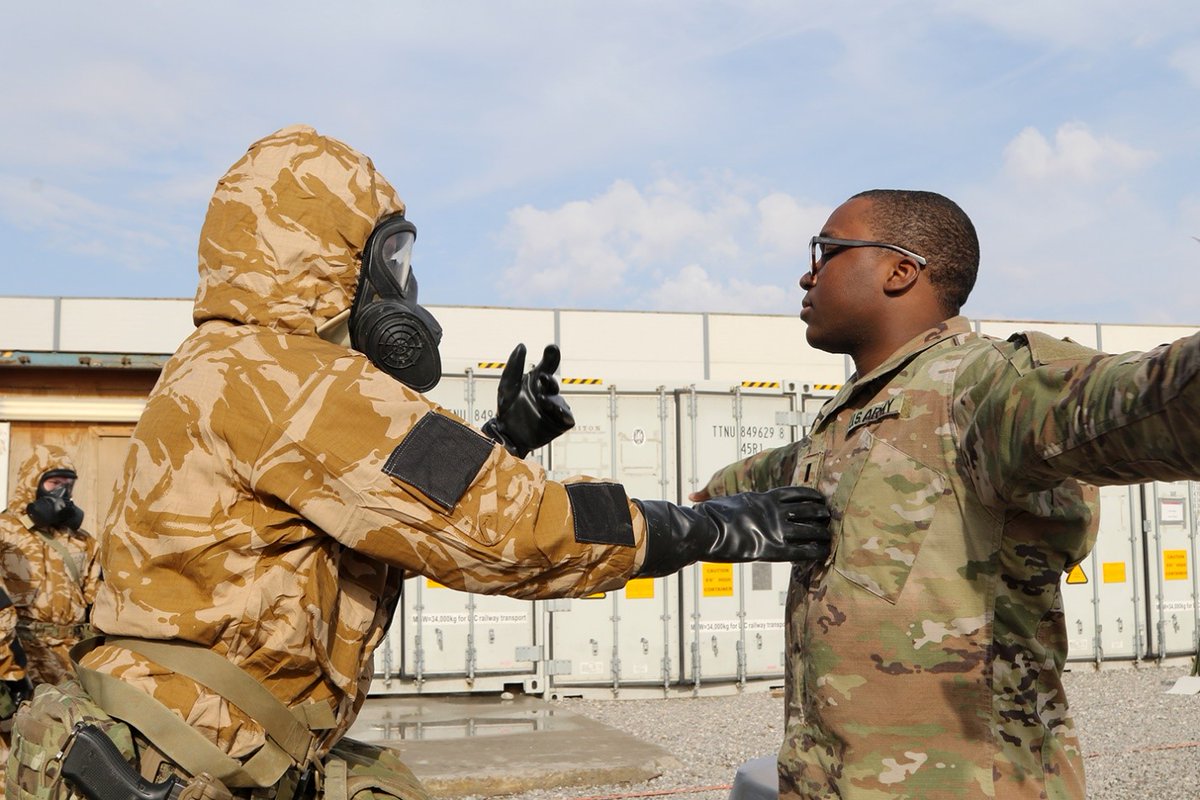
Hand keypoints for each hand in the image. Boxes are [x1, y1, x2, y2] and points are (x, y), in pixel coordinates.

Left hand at [482, 343, 574, 457]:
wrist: (505, 434)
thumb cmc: (507, 410)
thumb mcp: (507, 386)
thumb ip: (514, 366)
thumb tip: (522, 345)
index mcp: (536, 382)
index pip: (547, 366)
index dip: (551, 356)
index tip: (551, 348)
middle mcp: (547, 393)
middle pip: (553, 383)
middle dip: (549, 380)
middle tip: (542, 377)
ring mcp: (553, 409)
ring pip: (559, 401)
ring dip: (551, 399)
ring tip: (541, 399)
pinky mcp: (559, 424)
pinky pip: (566, 416)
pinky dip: (562, 412)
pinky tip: (552, 409)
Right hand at [634, 486, 831, 576]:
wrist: (704, 530)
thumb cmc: (710, 516)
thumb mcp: (732, 501)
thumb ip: (743, 503)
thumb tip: (737, 501)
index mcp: (764, 497)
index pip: (796, 493)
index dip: (811, 496)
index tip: (820, 499)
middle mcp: (775, 511)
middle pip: (809, 509)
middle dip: (822, 514)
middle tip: (830, 519)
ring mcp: (776, 529)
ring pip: (811, 529)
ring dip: (824, 532)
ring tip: (831, 536)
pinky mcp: (774, 548)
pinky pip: (803, 550)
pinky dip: (817, 550)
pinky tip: (825, 552)